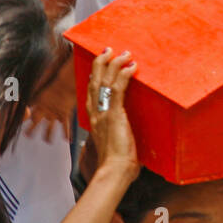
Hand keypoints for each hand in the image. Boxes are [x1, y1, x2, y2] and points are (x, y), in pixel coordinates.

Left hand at [25, 54, 74, 141]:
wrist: (66, 83)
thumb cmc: (54, 80)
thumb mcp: (41, 82)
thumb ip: (33, 83)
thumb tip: (21, 78)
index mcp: (38, 102)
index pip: (28, 111)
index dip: (23, 117)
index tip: (17, 121)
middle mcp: (44, 110)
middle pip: (35, 122)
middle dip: (31, 130)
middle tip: (27, 135)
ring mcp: (54, 114)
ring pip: (49, 128)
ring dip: (47, 135)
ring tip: (47, 141)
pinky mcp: (64, 116)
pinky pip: (65, 127)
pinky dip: (67, 134)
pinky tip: (67, 141)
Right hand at [86, 48, 139, 174]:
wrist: (114, 171)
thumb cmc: (116, 163)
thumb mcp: (114, 143)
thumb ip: (116, 135)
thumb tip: (125, 136)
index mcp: (94, 119)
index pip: (92, 91)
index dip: (95, 75)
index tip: (101, 65)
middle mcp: (96, 113)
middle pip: (94, 80)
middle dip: (101, 63)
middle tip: (108, 51)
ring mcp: (104, 112)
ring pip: (105, 80)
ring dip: (114, 64)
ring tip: (123, 53)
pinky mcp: (115, 114)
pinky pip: (118, 88)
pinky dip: (124, 74)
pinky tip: (131, 66)